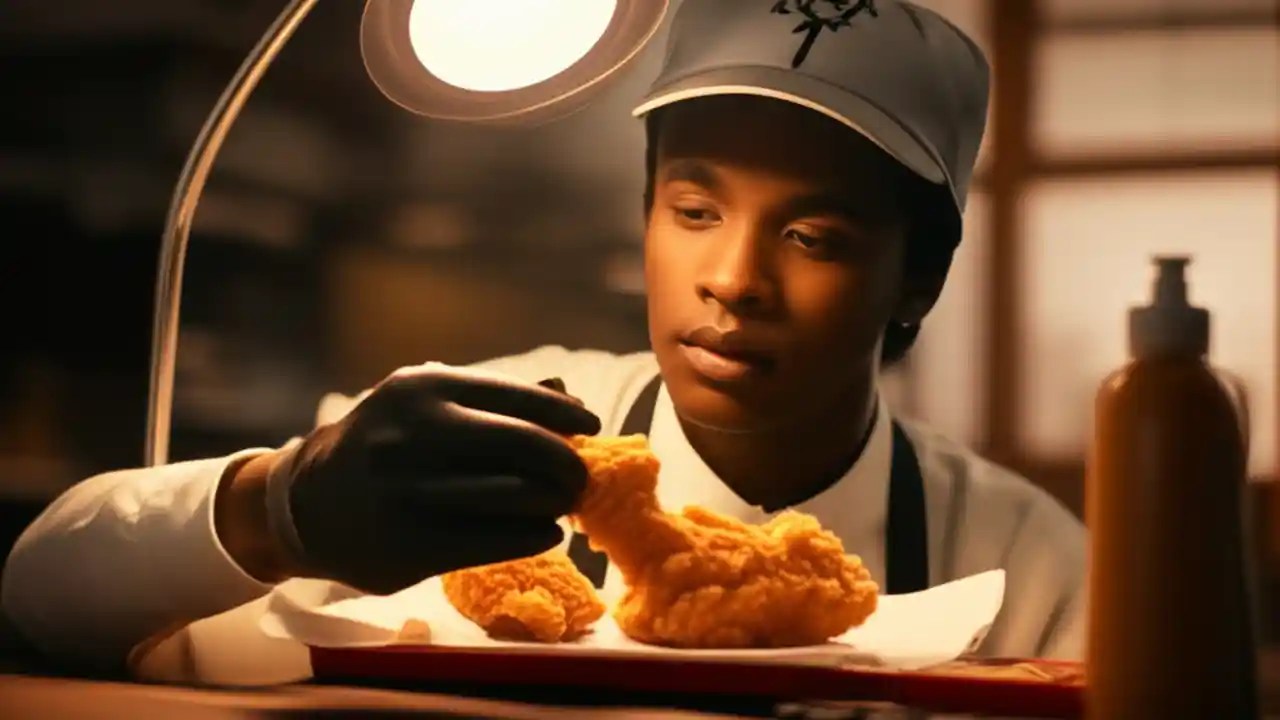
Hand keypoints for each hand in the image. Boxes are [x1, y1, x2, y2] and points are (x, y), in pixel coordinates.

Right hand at [261, 363, 599, 593]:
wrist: (306, 500)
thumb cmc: (385, 444)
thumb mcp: (424, 403)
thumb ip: (491, 398)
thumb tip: (568, 397)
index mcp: (425, 387)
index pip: (520, 396)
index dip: (566, 414)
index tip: (592, 427)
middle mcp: (416, 432)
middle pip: (525, 446)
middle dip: (566, 464)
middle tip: (581, 478)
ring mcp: (409, 490)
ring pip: (514, 495)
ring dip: (552, 503)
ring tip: (561, 506)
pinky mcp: (407, 543)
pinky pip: (493, 540)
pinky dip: (531, 536)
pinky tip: (543, 534)